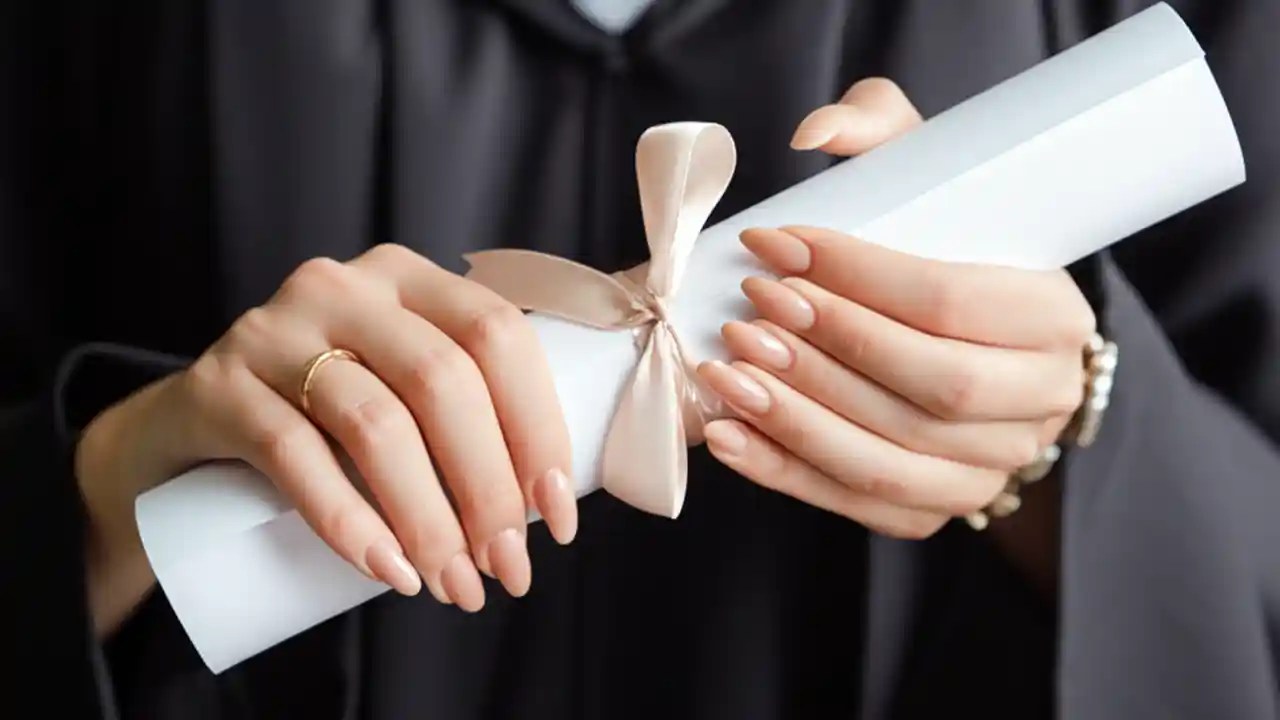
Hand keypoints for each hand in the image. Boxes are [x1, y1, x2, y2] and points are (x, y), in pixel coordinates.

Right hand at [77, 244, 577, 627]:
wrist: (192, 426)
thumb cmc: (324, 417)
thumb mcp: (398, 386)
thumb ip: (463, 409)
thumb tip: (545, 504)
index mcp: (408, 279)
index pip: (497, 338)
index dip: (539, 429)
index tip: (557, 518)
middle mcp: (344, 288)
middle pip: (443, 383)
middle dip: (488, 489)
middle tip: (506, 569)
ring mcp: (274, 330)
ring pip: (375, 424)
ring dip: (428, 519)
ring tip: (453, 585)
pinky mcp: (217, 386)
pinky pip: (293, 454)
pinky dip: (350, 521)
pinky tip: (388, 569)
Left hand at [697, 79, 1093, 538]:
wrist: (970, 343)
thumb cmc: (940, 249)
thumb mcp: (932, 177)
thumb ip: (881, 131)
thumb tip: (815, 135)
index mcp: (1053, 315)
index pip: (949, 300)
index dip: (854, 274)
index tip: (774, 245)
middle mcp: (1039, 400)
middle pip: (929, 382)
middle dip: (827, 347)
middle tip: (747, 308)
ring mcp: (990, 467)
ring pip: (890, 456)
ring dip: (797, 414)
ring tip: (725, 372)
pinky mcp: (936, 509)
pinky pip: (857, 503)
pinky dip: (784, 472)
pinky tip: (726, 435)